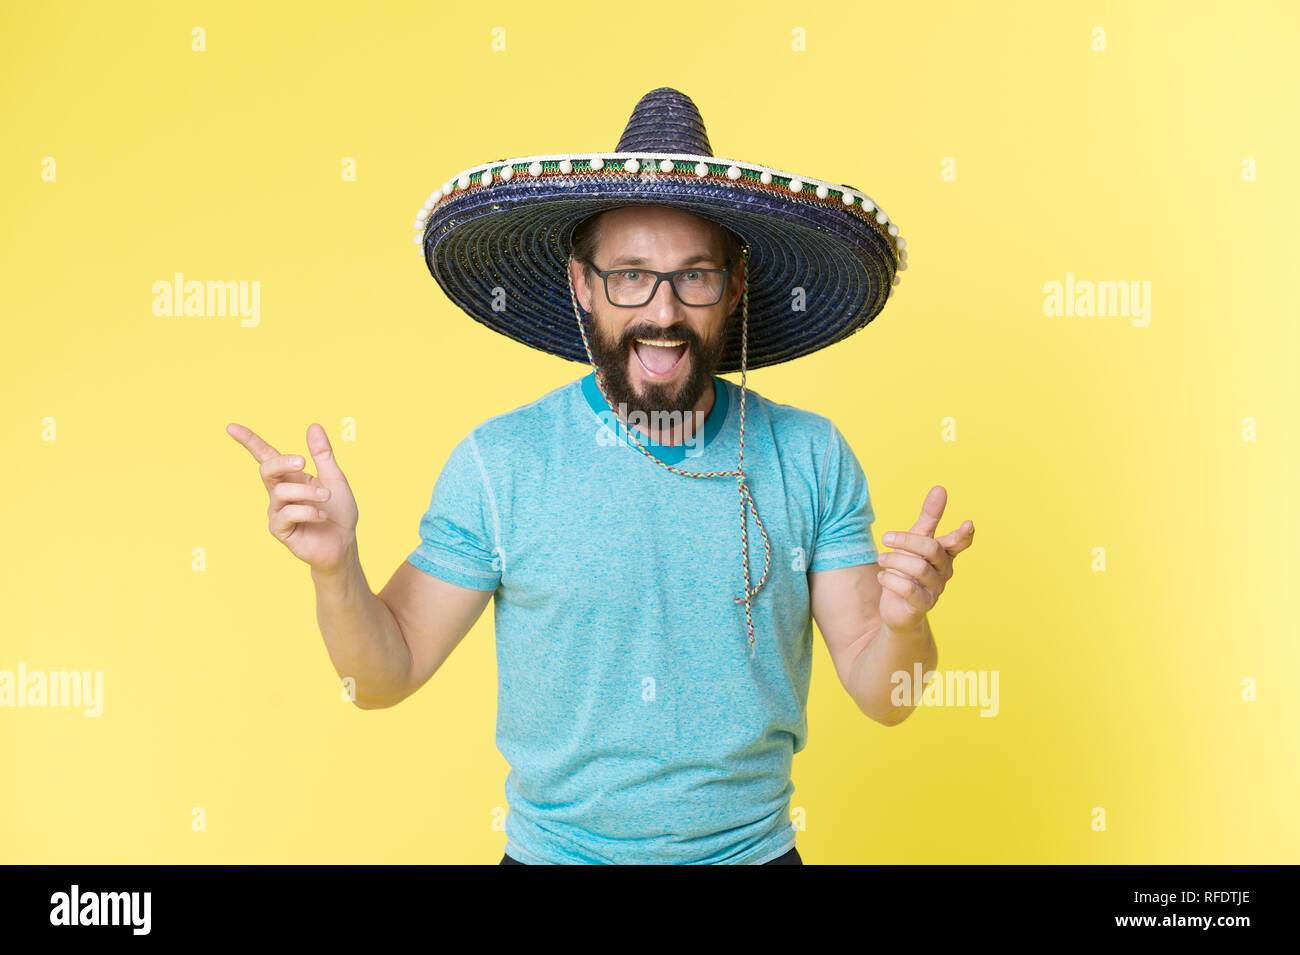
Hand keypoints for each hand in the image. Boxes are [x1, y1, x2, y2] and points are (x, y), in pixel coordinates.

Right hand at [226, 422, 359, 572]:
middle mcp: (279, 493)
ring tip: (326, 498)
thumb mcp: (334, 478)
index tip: (231, 427)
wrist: (344, 543)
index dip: (249, 441)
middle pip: (266, 469)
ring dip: (308, 493)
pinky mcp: (280, 530)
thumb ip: (323, 454)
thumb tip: (313, 426)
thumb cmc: (339, 512)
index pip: (265, 456)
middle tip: (302, 462)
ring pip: (282, 493)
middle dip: (282, 462)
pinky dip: (308, 512)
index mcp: (291, 478)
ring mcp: (277, 512)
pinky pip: (287, 514)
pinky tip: (321, 517)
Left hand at [877, 485, 972, 632]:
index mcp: (944, 554)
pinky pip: (908, 589)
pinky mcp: (923, 606)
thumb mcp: (915, 541)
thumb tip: (941, 488)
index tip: (968, 524)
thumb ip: (929, 517)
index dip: (963, 534)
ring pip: (918, 568)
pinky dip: (891, 580)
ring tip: (882, 559)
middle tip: (885, 537)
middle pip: (931, 549)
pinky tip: (883, 577)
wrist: (898, 608)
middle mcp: (944, 572)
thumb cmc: (908, 569)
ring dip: (895, 561)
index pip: (959, 542)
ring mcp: (936, 590)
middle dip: (906, 540)